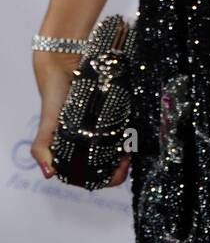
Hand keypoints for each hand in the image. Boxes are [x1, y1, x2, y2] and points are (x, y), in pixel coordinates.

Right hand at [31, 50, 130, 187]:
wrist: (64, 64)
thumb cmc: (53, 97)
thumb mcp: (46, 124)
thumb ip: (41, 148)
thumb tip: (49, 173)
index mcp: (74, 152)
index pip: (95, 177)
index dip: (109, 177)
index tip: (120, 166)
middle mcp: (91, 142)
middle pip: (112, 165)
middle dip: (122, 165)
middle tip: (127, 154)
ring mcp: (105, 126)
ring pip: (122, 146)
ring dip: (129, 148)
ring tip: (132, 141)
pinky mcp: (115, 110)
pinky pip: (128, 124)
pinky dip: (133, 129)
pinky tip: (134, 126)